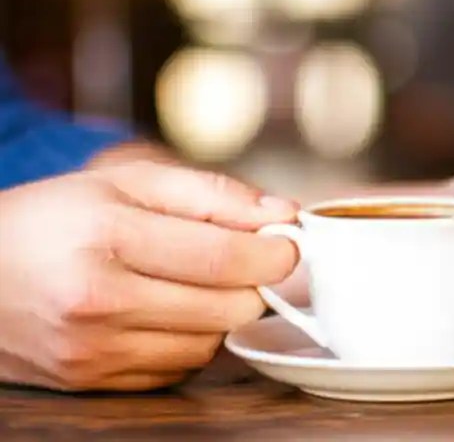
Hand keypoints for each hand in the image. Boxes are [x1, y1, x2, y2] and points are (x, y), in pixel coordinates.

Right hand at [0, 162, 297, 390]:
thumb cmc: (54, 218)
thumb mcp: (126, 182)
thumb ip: (212, 194)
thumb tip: (283, 215)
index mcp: (108, 236)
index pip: (223, 259)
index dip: (274, 254)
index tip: (289, 244)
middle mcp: (97, 299)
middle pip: (226, 307)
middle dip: (254, 284)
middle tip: (248, 262)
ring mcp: (91, 348)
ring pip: (209, 344)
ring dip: (221, 315)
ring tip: (196, 284)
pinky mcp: (89, 381)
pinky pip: (177, 369)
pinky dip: (188, 342)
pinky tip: (165, 312)